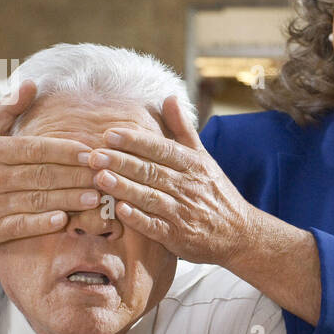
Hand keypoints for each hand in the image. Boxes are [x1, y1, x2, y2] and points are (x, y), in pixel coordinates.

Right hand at [0, 81, 99, 275]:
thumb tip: (30, 81)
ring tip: (96, 198)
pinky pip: (19, 225)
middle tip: (104, 176)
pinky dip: (40, 224)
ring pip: (36, 200)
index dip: (65, 150)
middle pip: (41, 175)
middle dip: (75, 175)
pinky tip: (63, 221)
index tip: (92, 152)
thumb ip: (8, 110)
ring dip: (68, 199)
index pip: (35, 149)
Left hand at [85, 96, 261, 268]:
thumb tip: (170, 97)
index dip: (136, 142)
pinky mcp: (179, 237)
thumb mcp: (204, 158)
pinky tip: (120, 210)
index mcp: (194, 165)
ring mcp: (184, 212)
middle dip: (122, 162)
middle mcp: (189, 186)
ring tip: (99, 178)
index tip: (111, 134)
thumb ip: (183, 130)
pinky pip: (156, 227)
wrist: (240, 233)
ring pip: (150, 197)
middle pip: (152, 171)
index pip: (163, 149)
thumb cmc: (216, 193)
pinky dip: (138, 219)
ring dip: (124, 188)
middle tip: (94, 154)